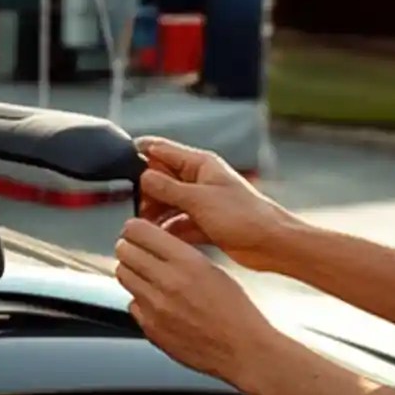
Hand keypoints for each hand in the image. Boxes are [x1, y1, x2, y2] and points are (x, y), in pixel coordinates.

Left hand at [116, 218, 279, 384]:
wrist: (242, 351)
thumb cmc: (235, 311)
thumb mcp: (213, 269)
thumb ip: (180, 254)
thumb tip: (155, 242)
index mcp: (186, 262)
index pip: (139, 231)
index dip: (133, 228)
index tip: (133, 230)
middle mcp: (167, 281)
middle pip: (124, 251)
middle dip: (128, 247)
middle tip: (134, 250)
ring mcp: (155, 306)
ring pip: (123, 275)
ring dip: (131, 271)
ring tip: (144, 274)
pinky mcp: (150, 327)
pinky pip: (132, 304)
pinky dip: (140, 300)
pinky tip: (156, 302)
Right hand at [136, 136, 297, 272]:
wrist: (273, 244)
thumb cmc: (244, 217)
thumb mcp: (199, 199)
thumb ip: (167, 188)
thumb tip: (142, 177)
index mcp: (201, 166)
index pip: (163, 150)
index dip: (142, 151)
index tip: (121, 156)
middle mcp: (200, 181)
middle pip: (162, 179)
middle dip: (146, 192)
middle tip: (135, 206)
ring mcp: (202, 203)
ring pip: (168, 203)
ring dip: (156, 213)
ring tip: (144, 226)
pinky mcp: (205, 223)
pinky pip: (178, 223)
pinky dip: (169, 230)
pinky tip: (159, 238)